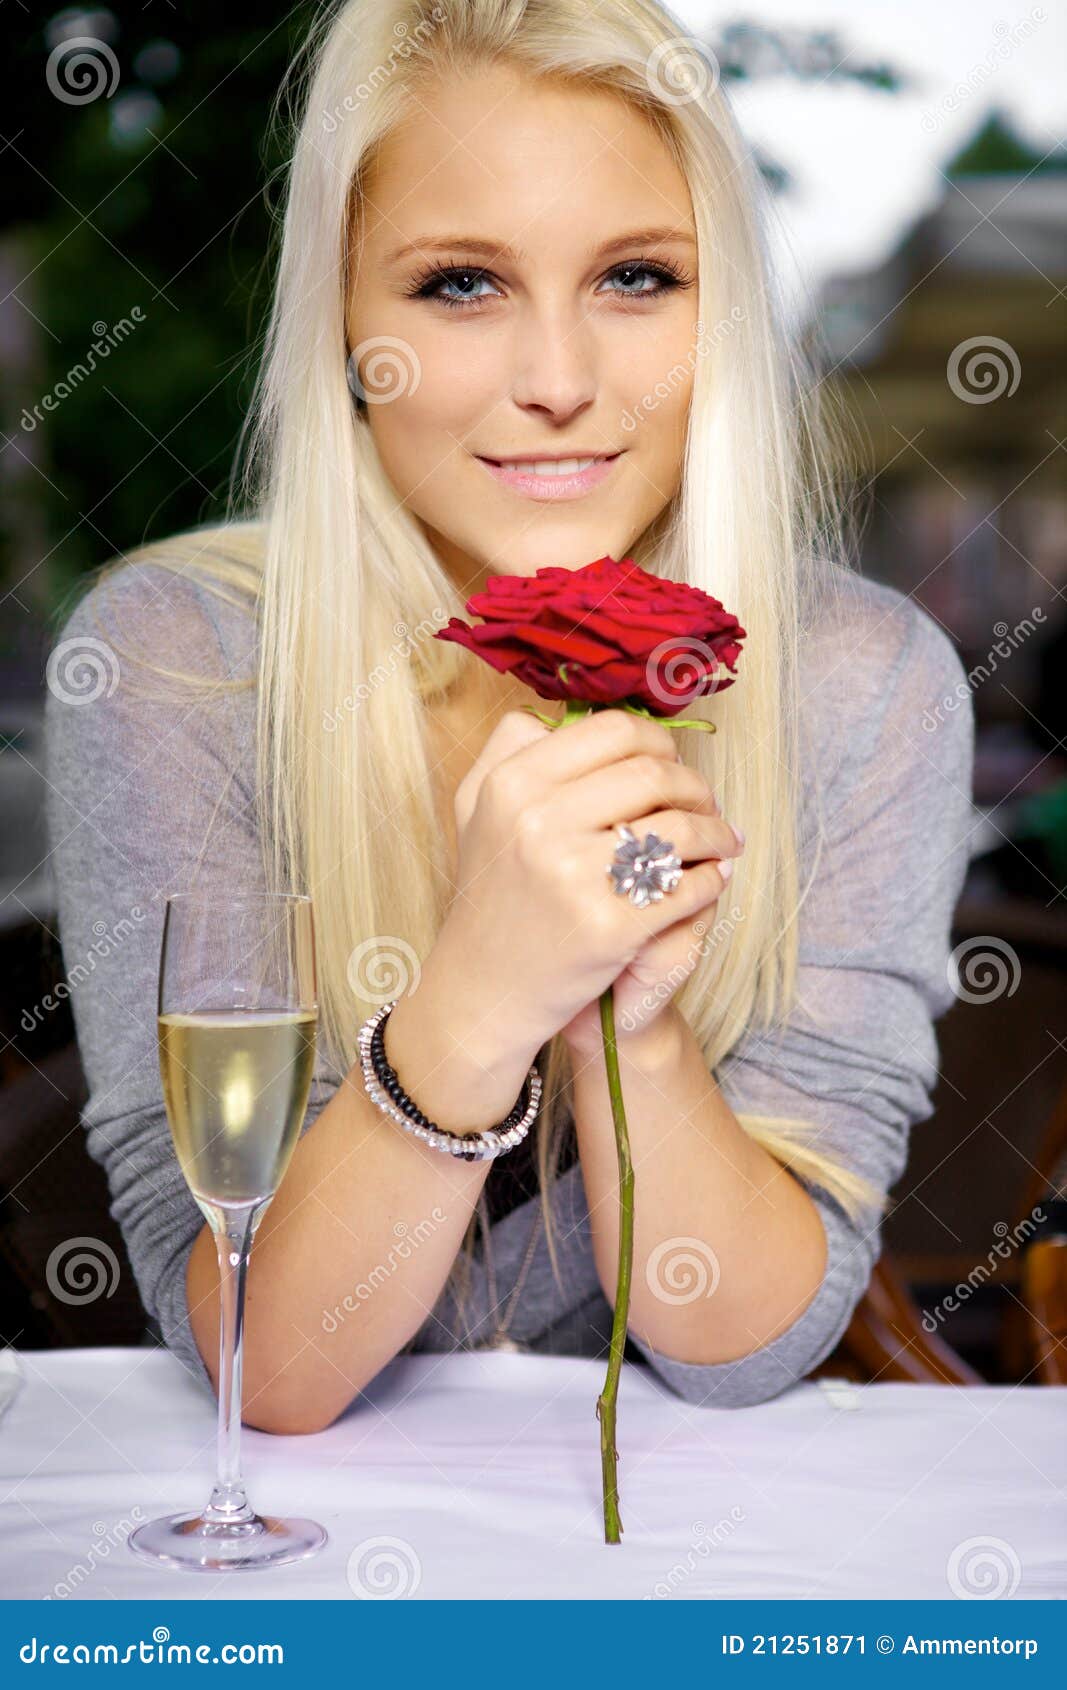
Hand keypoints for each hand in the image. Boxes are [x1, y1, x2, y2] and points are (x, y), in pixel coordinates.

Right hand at [426, 706, 743, 1058]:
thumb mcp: (477, 805)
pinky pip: (687, 886)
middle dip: (696, 788)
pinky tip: (711, 878)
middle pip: (655, 775)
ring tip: (723, 842)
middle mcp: (539, 822)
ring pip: (680, 829)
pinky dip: (711, 880)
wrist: (483, 986)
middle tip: (706, 805)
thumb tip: (579, 710)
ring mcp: (574, 877)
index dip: (658, 742)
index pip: (615, 731)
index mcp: (513, 783)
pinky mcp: (609, 927)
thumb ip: (515, 745)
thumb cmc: (493, 891)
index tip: (670, 762)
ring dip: (716, 833)